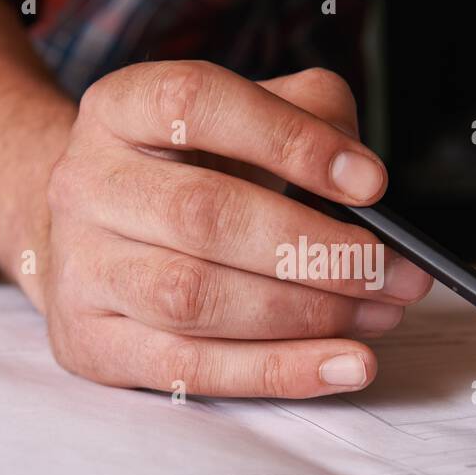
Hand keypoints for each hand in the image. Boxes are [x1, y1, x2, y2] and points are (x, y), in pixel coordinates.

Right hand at [40, 62, 432, 397]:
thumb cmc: (191, 172)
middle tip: (394, 270)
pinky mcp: (91, 344)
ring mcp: (81, 268)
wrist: (99, 235)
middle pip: (203, 215)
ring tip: (377, 313)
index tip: (370, 183)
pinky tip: (342, 365)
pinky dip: (279, 371)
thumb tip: (363, 182)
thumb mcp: (244, 117)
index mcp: (120, 107)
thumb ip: (309, 116)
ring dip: (305, 314)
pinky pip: (190, 370)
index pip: (195, 103)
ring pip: (195, 298)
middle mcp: (86, 183)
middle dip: (317, 249)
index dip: (288, 140)